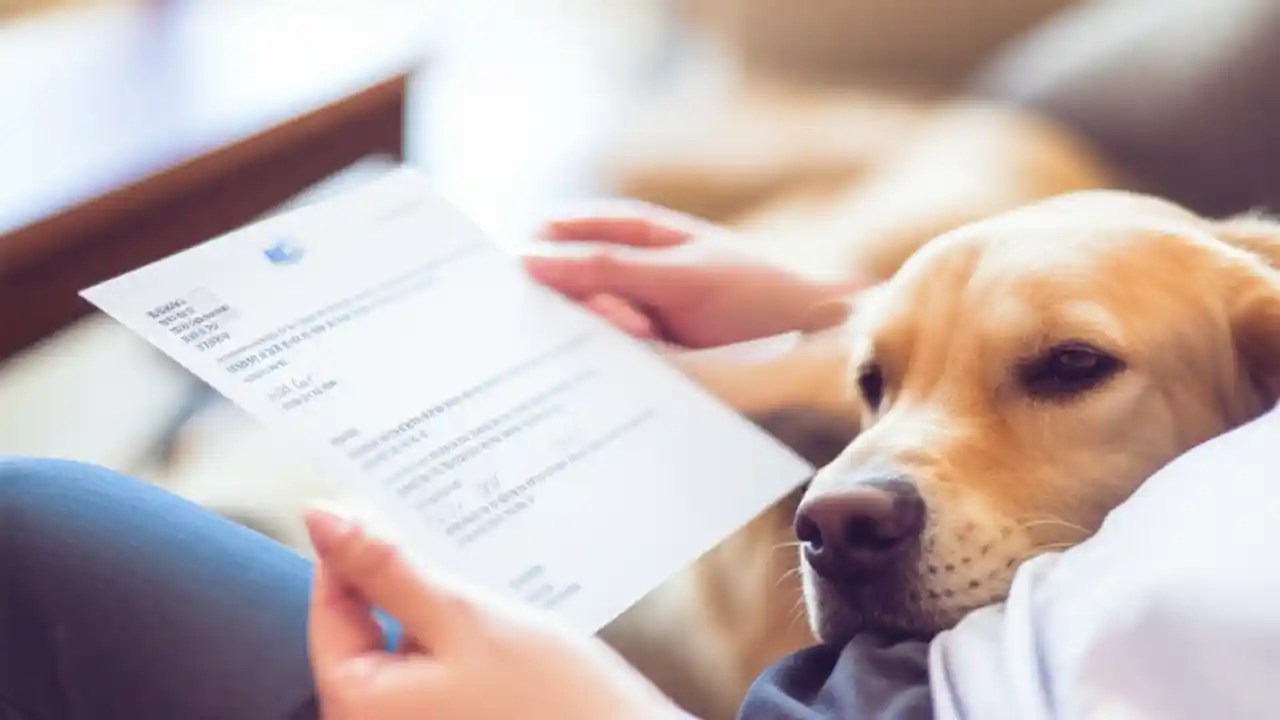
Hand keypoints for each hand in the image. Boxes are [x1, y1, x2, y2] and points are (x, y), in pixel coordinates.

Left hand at [305, 508, 686, 719]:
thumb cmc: (550, 700)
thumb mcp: (462, 617)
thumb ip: (386, 570)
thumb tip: (322, 518)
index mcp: (357, 704)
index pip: (329, 606)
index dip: (356, 548)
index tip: (385, 505)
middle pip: (363, 627)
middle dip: (400, 580)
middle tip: (444, 543)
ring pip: (400, 645)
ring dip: (431, 608)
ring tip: (480, 586)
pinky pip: (428, 671)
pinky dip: (451, 638)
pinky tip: (492, 624)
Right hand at [524, 208, 860, 347]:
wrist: (810, 344)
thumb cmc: (751, 294)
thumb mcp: (677, 275)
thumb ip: (604, 266)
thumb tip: (526, 259)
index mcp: (626, 232)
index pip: (549, 235)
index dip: (525, 257)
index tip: (508, 283)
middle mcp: (620, 272)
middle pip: (557, 285)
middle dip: (566, 304)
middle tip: (614, 317)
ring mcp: (630, 316)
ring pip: (578, 327)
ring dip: (600, 332)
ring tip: (649, 332)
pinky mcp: (641, 357)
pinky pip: (602, 359)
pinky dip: (612, 359)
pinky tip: (642, 354)